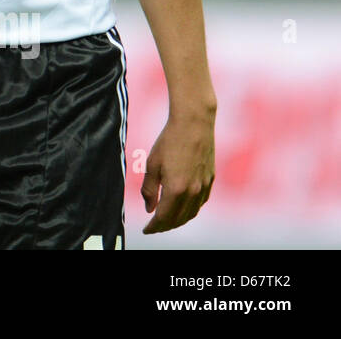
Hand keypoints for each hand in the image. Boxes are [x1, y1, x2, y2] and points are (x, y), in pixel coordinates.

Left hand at [141, 110, 215, 232]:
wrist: (194, 125)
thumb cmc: (169, 142)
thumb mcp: (152, 165)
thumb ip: (150, 189)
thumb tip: (150, 209)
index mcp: (176, 189)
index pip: (164, 217)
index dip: (154, 226)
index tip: (146, 230)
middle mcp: (193, 192)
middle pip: (178, 219)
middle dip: (165, 226)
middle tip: (154, 227)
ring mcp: (204, 187)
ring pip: (191, 214)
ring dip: (178, 221)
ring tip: (166, 220)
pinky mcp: (210, 181)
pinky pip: (200, 203)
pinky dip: (190, 210)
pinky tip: (182, 208)